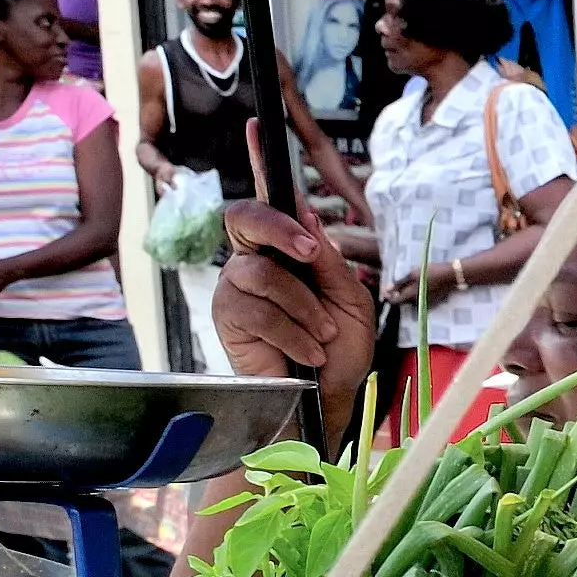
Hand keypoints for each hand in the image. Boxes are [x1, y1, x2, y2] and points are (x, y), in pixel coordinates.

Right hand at [212, 198, 376, 428]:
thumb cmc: (339, 348)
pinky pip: (258, 312)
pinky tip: (309, 352)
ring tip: (323, 334)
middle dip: (279, 229)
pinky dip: (293, 334)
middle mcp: (252, 261)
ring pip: (262, 274)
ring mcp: (235, 288)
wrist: (328, 396)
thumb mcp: (349, 300)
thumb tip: (308, 217)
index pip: (267, 207)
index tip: (280, 179)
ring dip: (305, 308)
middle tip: (309, 252)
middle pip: (243, 218)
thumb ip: (329, 261)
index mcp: (283, 250)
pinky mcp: (227, 318)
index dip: (269, 189)